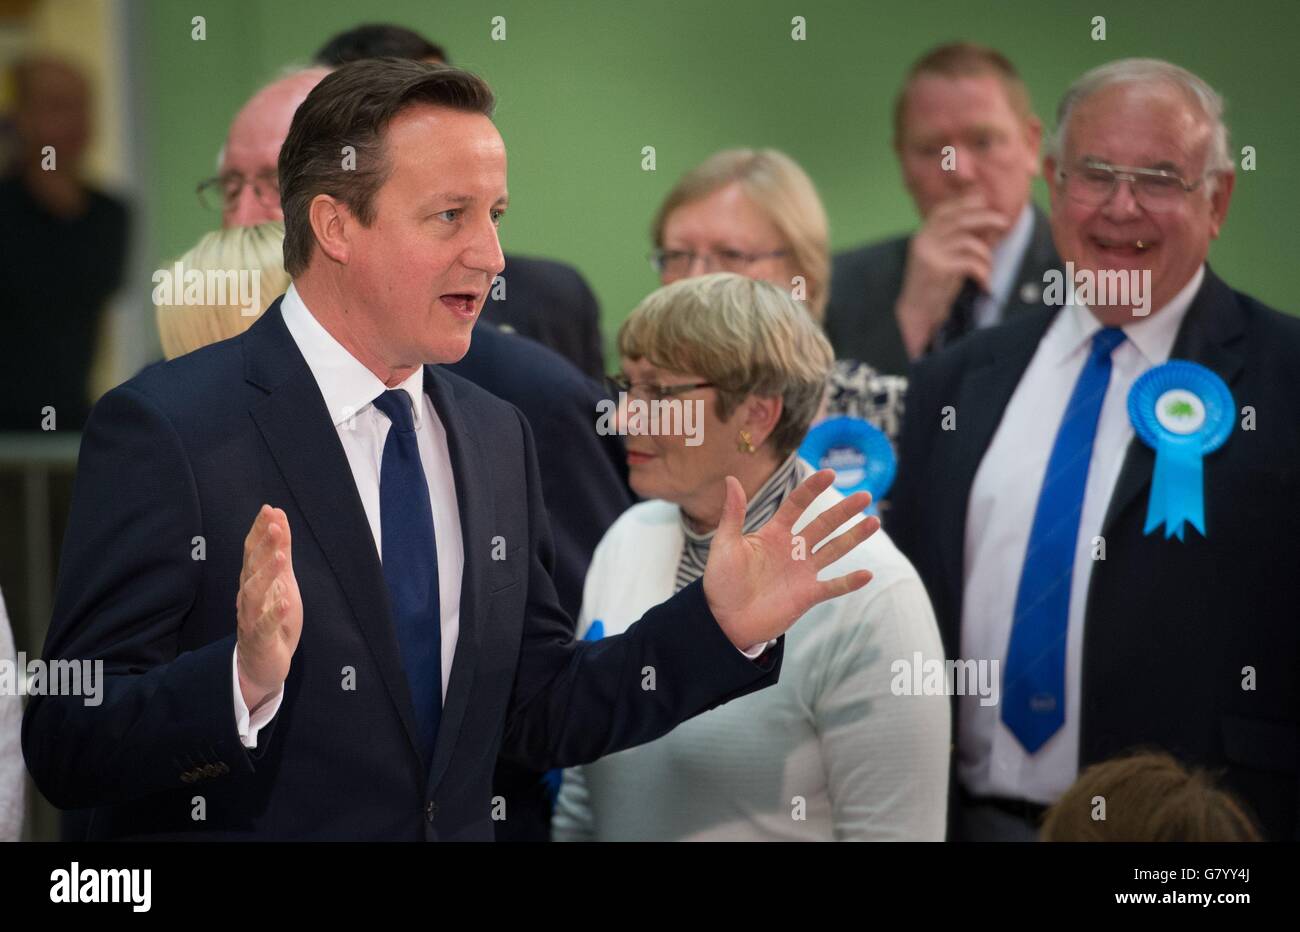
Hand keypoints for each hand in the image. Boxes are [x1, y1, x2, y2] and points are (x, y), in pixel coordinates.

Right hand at [236, 505, 301, 710]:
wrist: (261, 662)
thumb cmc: (272, 616)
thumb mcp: (282, 579)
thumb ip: (280, 550)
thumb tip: (278, 517)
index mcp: (253, 580)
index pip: (252, 551)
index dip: (260, 530)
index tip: (269, 510)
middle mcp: (248, 595)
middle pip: (251, 568)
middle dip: (262, 546)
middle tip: (275, 526)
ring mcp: (252, 617)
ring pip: (254, 593)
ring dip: (267, 574)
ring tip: (279, 558)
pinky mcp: (261, 638)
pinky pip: (264, 625)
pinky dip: (274, 613)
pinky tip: (285, 601)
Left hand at [702, 470, 879, 650]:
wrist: (724, 620)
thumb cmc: (721, 581)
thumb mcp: (725, 545)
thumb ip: (733, 514)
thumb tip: (731, 479)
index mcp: (774, 534)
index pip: (797, 505)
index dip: (813, 489)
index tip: (829, 473)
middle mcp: (793, 549)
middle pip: (823, 524)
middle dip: (844, 510)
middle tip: (864, 495)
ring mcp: (803, 572)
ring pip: (834, 549)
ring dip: (854, 537)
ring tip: (873, 522)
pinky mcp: (807, 595)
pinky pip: (833, 586)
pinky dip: (849, 582)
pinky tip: (867, 574)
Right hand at [895, 194, 1008, 358]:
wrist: (916, 311)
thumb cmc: (933, 284)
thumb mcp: (941, 256)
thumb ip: (954, 239)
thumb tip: (985, 222)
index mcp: (923, 235)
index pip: (944, 210)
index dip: (965, 202)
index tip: (984, 200)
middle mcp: (924, 241)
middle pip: (960, 220)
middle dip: (985, 218)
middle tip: (1004, 222)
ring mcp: (930, 254)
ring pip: (969, 241)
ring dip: (986, 254)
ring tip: (988, 268)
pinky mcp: (939, 269)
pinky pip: (971, 262)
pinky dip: (983, 272)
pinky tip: (984, 283)